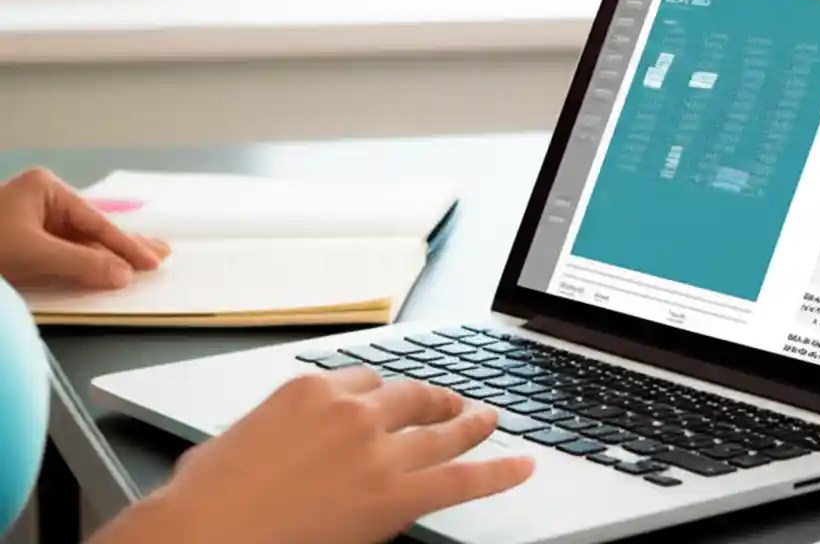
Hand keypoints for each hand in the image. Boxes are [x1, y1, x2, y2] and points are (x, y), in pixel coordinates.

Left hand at [0, 167, 168, 288]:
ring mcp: (32, 220)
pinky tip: (108, 268)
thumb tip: (123, 274)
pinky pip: (64, 251)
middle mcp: (42, 200)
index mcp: (45, 189)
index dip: (126, 245)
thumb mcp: (35, 255)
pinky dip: (87, 262)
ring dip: (109, 256)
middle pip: (92, 228)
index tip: (151, 261)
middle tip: (160, 255)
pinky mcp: (23, 242)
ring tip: (144, 261)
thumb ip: (82, 264)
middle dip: (125, 244)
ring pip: (80, 241)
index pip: (95, 222)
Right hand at [89, 368, 534, 543]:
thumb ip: (281, 425)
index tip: (386, 402)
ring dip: (470, 424)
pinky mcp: (395, 495)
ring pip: (441, 430)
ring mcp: (378, 451)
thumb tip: (290, 438)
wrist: (205, 533)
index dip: (379, 396)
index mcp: (312, 390)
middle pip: (409, 396)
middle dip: (433, 399)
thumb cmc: (207, 496)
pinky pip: (461, 481)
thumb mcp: (239, 436)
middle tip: (450, 404)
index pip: (364, 381)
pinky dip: (498, 474)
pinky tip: (522, 468)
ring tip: (489, 419)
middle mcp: (352, 412)